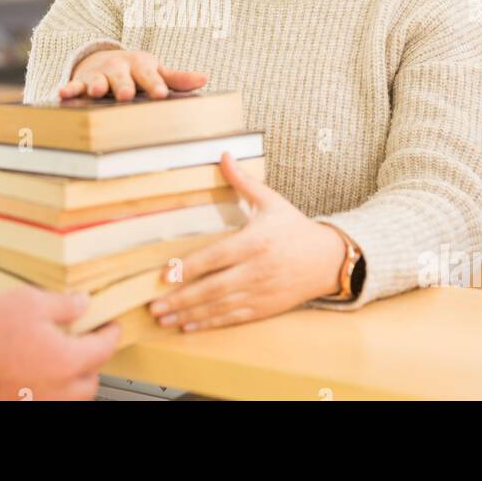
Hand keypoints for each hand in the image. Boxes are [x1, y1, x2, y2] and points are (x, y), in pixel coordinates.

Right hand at [0, 286, 119, 399]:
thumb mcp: (26, 303)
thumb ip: (62, 305)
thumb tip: (82, 304)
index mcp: (66, 361)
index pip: (104, 349)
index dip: (111, 334)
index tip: (111, 326)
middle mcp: (57, 390)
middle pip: (90, 380)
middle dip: (91, 360)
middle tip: (83, 341)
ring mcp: (37, 405)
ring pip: (69, 397)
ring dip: (71, 380)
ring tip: (59, 359)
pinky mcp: (16, 409)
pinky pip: (45, 402)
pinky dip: (48, 391)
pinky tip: (34, 375)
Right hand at [58, 49, 206, 100]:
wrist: (105, 59)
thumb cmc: (137, 71)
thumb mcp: (156, 70)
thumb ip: (177, 78)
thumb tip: (204, 79)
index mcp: (141, 65)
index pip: (149, 75)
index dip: (155, 84)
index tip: (161, 94)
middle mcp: (119, 68)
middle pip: (122, 77)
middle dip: (124, 85)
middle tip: (127, 95)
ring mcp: (99, 74)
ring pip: (98, 80)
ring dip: (96, 85)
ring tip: (96, 91)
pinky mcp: (82, 81)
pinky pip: (75, 85)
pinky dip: (69, 89)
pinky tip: (63, 93)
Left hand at [147, 152, 348, 331]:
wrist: (328, 260)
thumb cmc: (295, 228)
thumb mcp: (272, 201)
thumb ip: (244, 182)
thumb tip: (224, 155)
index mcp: (255, 242)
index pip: (216, 257)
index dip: (189, 268)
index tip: (164, 275)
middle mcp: (256, 270)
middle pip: (212, 288)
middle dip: (181, 298)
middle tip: (153, 306)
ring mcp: (260, 292)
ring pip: (219, 307)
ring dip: (188, 314)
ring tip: (162, 318)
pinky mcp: (264, 308)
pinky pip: (232, 318)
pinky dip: (208, 323)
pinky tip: (188, 325)